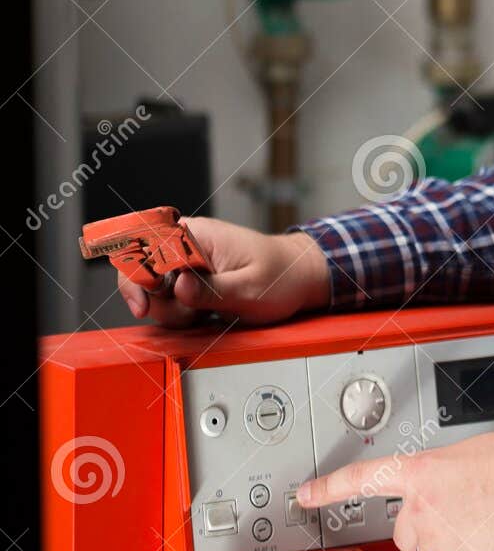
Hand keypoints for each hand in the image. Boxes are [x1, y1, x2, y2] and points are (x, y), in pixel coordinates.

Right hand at [117, 217, 329, 327]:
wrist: (300, 278)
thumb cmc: (281, 276)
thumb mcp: (248, 288)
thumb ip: (211, 289)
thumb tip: (179, 287)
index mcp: (197, 235)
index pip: (146, 245)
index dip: (136, 276)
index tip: (144, 305)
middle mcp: (188, 247)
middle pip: (144, 274)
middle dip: (159, 302)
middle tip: (189, 315)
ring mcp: (190, 265)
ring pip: (157, 292)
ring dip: (174, 312)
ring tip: (207, 313)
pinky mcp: (195, 282)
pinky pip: (173, 301)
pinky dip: (183, 314)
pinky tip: (206, 315)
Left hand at [295, 430, 493, 550]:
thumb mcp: (473, 453)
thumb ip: (447, 475)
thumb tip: (450, 495)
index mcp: (423, 470)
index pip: (364, 478)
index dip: (329, 488)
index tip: (306, 495)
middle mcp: (423, 507)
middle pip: (406, 531)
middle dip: (430, 529)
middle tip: (465, 517)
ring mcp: (438, 540)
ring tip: (488, 531)